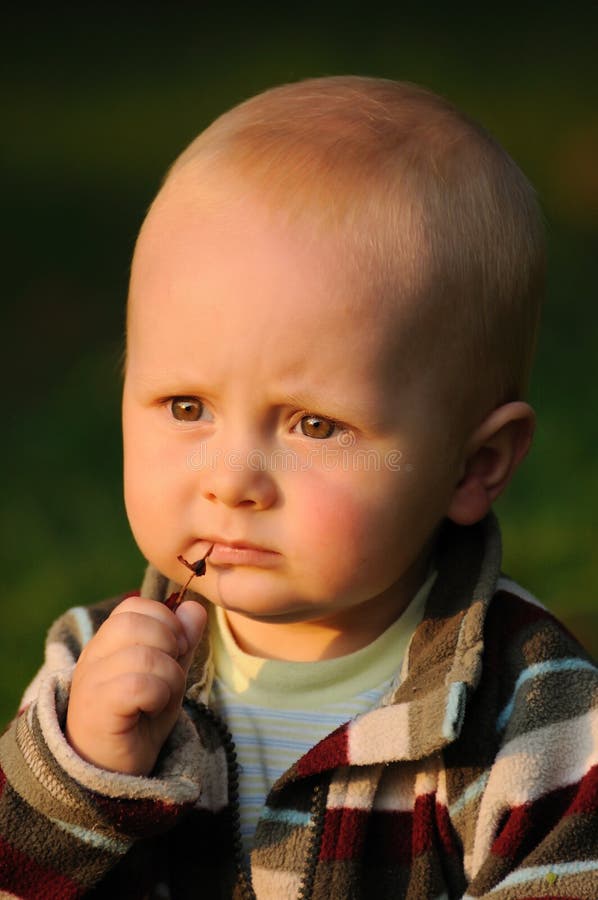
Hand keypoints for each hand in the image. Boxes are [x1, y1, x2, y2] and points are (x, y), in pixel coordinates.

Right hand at [65, 596, 205, 775]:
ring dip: (169, 675)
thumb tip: (195, 607)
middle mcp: (93, 657)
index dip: (165, 620)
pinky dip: (158, 695)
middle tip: (172, 672)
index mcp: (107, 642)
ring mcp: (91, 682)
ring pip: (142, 654)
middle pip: (133, 621)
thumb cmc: (139, 721)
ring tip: (163, 696)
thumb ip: (182, 641)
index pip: (134, 605)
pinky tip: (152, 709)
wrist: (113, 776)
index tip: (177, 649)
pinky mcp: (98, 709)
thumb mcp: (168, 675)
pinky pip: (137, 685)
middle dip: (169, 641)